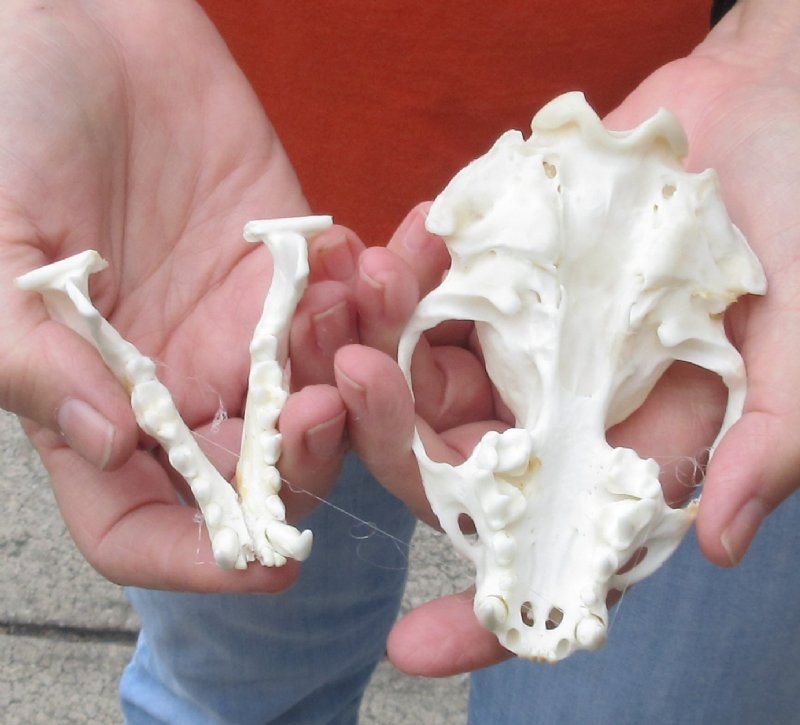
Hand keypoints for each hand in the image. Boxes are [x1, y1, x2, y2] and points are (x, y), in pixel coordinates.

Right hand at [0, 1, 372, 591]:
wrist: (77, 22)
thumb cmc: (8, 121)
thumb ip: (32, 353)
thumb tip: (110, 442)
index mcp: (94, 396)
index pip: (143, 520)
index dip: (196, 557)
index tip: (260, 563)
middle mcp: (176, 375)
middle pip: (258, 470)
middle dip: (303, 460)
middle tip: (321, 407)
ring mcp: (240, 321)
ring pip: (319, 390)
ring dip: (353, 367)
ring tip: (354, 302)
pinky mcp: (288, 262)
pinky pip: (348, 305)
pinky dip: (373, 293)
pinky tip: (370, 254)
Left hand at [336, 1, 799, 674]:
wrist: (759, 115)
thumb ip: (767, 438)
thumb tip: (722, 542)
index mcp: (624, 451)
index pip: (552, 555)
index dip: (488, 615)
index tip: (413, 652)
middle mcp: (560, 414)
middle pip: (450, 462)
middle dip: (388, 427)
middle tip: (346, 369)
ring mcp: (520, 349)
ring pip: (419, 380)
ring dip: (377, 341)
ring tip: (363, 281)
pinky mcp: (497, 286)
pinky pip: (426, 305)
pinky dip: (402, 281)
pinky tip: (392, 245)